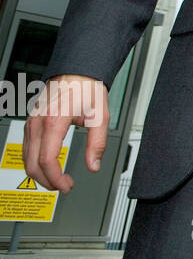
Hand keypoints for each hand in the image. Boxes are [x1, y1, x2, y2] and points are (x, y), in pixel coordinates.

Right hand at [23, 74, 108, 193]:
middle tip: (64, 186)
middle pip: (32, 164)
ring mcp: (31, 123)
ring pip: (26, 158)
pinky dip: (35, 162)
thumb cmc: (87, 89)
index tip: (66, 185)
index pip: (47, 160)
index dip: (55, 178)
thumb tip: (94, 165)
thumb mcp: (99, 116)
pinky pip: (26, 149)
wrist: (76, 72)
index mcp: (54, 121)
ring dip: (40, 174)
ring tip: (59, 179)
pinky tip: (49, 166)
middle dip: (47, 181)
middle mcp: (38, 123)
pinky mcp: (30, 123)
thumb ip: (97, 143)